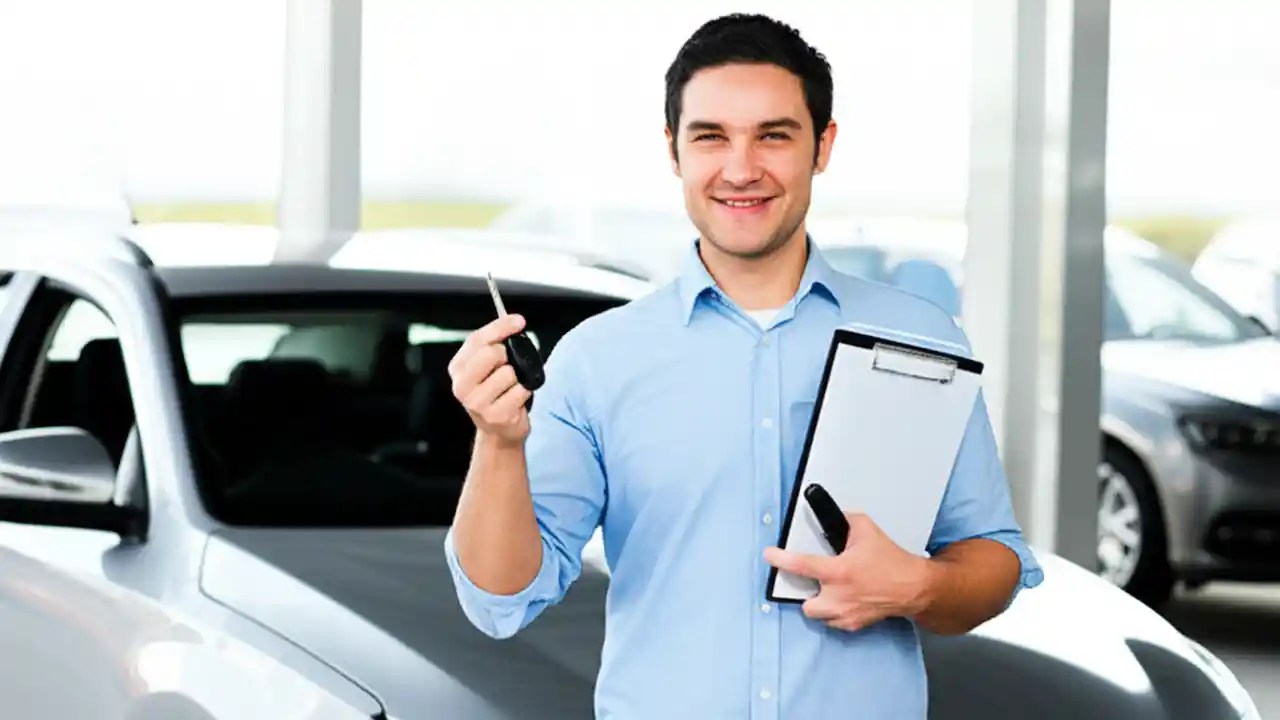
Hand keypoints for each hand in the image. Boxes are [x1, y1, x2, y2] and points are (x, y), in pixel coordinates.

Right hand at [449, 314, 532, 443]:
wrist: (498, 430)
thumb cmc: (495, 392)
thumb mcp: (486, 366)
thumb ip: (494, 342)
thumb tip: (515, 322)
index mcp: (457, 368)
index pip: (477, 339)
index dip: (501, 326)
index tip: (518, 321)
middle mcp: (462, 386)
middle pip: (491, 353)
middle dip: (507, 355)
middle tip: (508, 365)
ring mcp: (477, 403)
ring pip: (509, 372)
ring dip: (517, 377)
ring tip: (510, 387)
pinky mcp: (496, 416)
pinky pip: (521, 390)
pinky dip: (525, 391)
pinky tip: (515, 399)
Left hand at [764, 512, 935, 632]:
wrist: (913, 587)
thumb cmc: (892, 561)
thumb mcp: (866, 530)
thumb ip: (844, 521)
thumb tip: (831, 517)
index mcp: (839, 571)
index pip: (801, 565)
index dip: (780, 559)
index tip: (769, 555)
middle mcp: (839, 596)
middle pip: (804, 602)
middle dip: (805, 592)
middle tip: (815, 581)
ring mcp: (846, 613)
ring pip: (816, 614)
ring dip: (819, 604)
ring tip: (830, 592)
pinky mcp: (853, 625)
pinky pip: (832, 622)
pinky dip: (833, 613)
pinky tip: (844, 600)